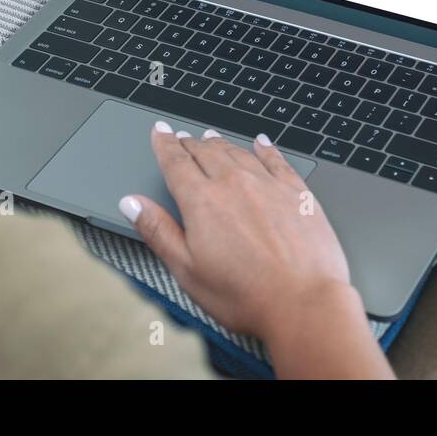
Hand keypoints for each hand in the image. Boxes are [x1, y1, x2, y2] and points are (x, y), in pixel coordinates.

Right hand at [121, 122, 393, 377]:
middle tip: (182, 136)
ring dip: (221, 143)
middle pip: (207, 153)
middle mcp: (235, 184)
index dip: (165, 144)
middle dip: (190, 143)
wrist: (303, 303)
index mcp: (203, 202)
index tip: (160, 132)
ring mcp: (269, 185)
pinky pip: (276, 159)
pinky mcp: (297, 192)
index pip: (176, 163)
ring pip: (238, 152)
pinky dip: (265, 148)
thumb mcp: (187, 270)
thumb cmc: (246, 295)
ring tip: (212, 137)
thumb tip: (133, 203)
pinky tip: (260, 143)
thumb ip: (158, 231)